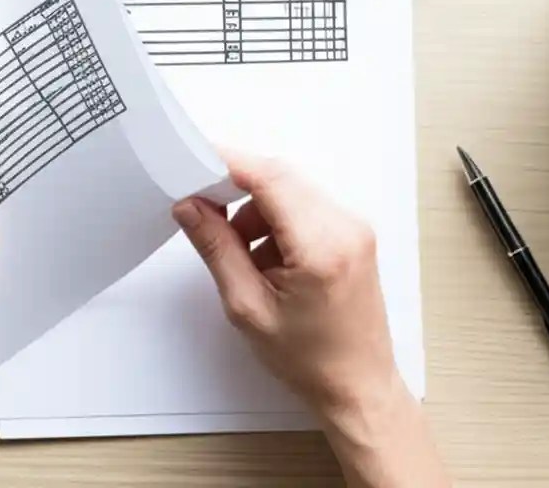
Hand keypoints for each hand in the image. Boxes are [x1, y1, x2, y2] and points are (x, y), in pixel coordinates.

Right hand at [173, 151, 447, 487]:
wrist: (357, 386)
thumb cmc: (311, 360)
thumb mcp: (248, 307)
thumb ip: (217, 249)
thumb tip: (191, 207)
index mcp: (322, 246)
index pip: (270, 178)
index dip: (228, 163)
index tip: (196, 163)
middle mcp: (346, 228)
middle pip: (281, 178)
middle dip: (238, 189)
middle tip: (205, 210)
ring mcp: (354, 229)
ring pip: (291, 191)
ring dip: (257, 211)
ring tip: (244, 257)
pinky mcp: (353, 235)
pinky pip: (306, 208)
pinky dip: (278, 222)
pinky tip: (267, 260)